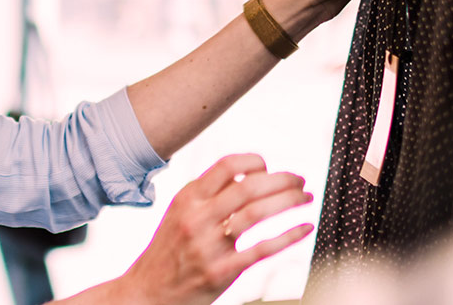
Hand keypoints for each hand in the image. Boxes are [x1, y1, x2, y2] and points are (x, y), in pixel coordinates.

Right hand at [109, 154, 315, 304]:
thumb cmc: (169, 251)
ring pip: (257, 213)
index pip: (226, 166)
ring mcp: (208, 245)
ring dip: (289, 201)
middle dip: (282, 179)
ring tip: (306, 198)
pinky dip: (289, 236)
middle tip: (300, 180)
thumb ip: (208, 195)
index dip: (254, 162)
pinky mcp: (220, 271)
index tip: (270, 167)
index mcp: (187, 199)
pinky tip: (305, 228)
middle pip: (248, 186)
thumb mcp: (179, 213)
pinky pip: (262, 249)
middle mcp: (197, 218)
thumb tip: (247, 175)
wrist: (147, 291)